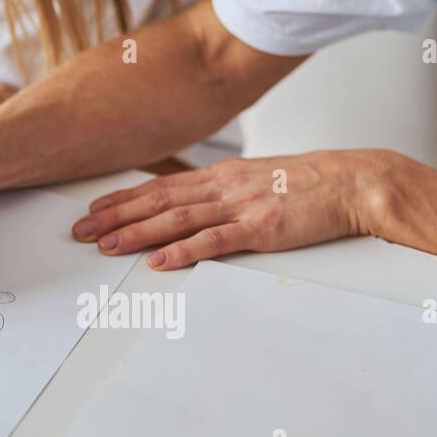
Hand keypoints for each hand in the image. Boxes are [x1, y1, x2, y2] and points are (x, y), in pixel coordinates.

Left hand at [70, 151, 401, 268]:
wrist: (354, 182)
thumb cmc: (311, 186)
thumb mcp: (261, 182)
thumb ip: (228, 193)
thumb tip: (199, 206)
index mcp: (223, 176)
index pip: (162, 186)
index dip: (123, 199)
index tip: (93, 211)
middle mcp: (225, 187)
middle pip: (159, 202)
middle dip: (116, 217)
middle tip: (81, 232)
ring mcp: (242, 206)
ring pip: (178, 219)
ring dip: (138, 234)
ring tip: (106, 246)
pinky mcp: (262, 229)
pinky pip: (215, 241)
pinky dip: (184, 251)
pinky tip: (160, 260)